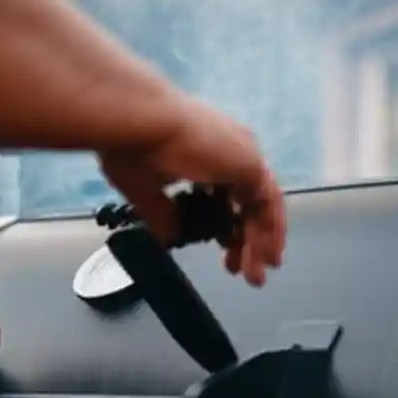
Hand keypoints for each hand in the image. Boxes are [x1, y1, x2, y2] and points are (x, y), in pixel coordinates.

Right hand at [98, 99, 285, 286]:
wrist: (137, 121)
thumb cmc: (130, 145)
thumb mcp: (143, 188)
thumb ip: (162, 214)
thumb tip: (171, 236)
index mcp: (207, 149)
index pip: (229, 190)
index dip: (228, 222)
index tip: (223, 248)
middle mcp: (231, 149)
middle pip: (250, 200)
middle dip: (249, 238)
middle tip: (246, 271)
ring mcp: (243, 154)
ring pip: (263, 205)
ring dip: (261, 242)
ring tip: (256, 276)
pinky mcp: (250, 165)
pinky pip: (267, 207)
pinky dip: (266, 234)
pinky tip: (260, 259)